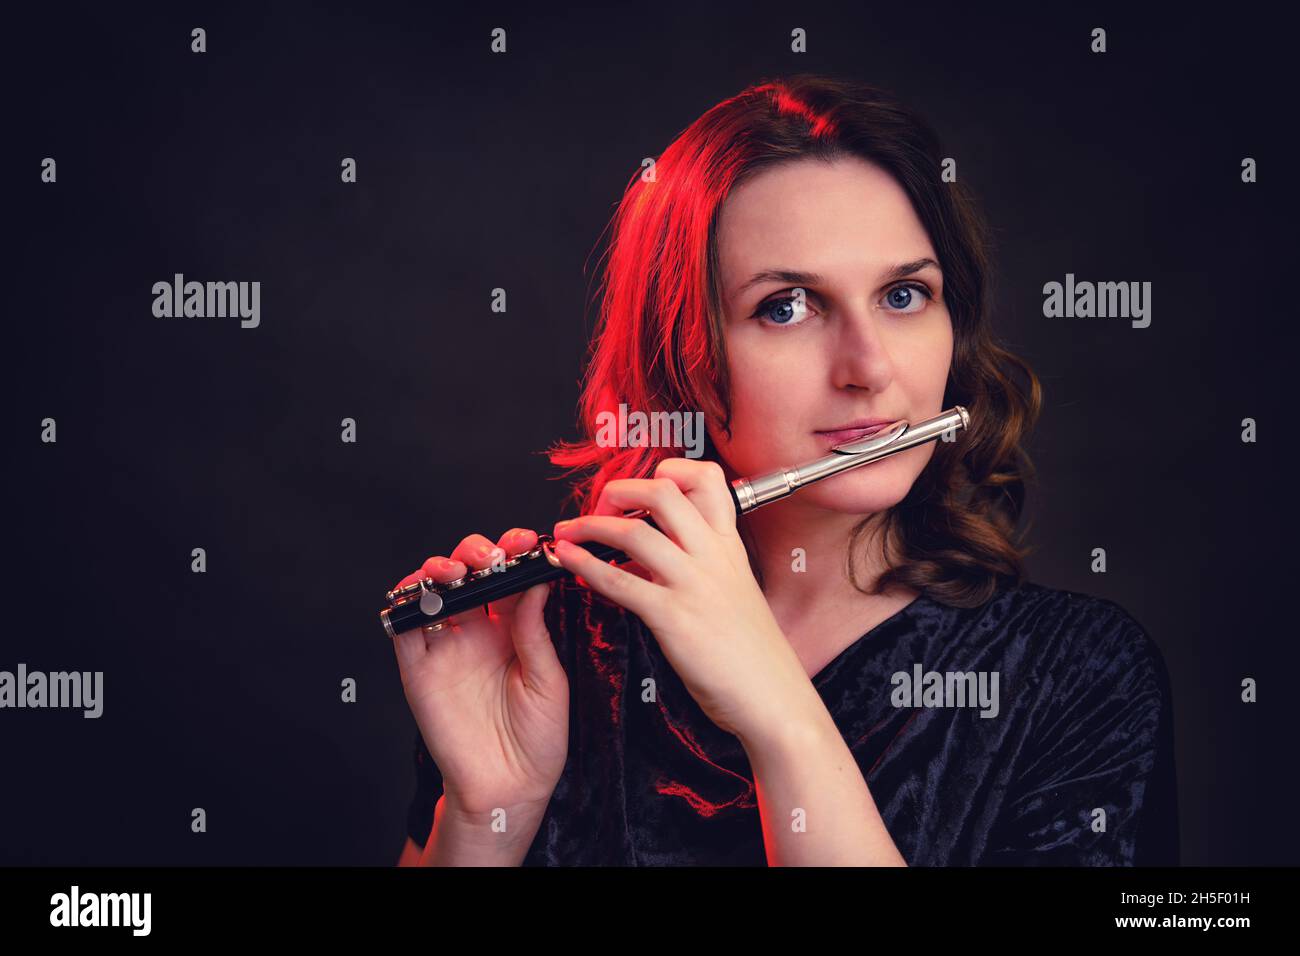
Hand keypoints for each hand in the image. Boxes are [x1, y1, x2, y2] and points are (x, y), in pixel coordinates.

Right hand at [389, 528, 568, 817]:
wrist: (509, 787)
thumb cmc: (539, 738)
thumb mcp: (548, 680)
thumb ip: (535, 630)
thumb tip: (536, 580)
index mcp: (513, 628)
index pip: (509, 576)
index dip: (513, 553)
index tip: (526, 543)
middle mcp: (477, 630)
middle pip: (468, 572)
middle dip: (476, 552)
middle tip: (490, 557)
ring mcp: (446, 646)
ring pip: (432, 589)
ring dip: (440, 567)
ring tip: (458, 570)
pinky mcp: (418, 668)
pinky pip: (403, 627)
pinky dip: (405, 602)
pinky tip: (420, 592)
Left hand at [550, 458, 811, 742]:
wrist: (774, 698)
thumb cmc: (754, 654)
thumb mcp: (736, 594)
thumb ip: (700, 569)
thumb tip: (651, 558)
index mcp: (729, 546)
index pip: (706, 478)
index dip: (669, 471)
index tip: (644, 488)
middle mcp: (712, 556)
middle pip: (664, 492)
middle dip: (620, 490)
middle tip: (598, 506)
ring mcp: (694, 584)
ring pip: (635, 531)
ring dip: (590, 525)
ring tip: (568, 532)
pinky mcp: (674, 617)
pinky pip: (620, 580)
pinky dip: (586, 566)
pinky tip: (569, 563)